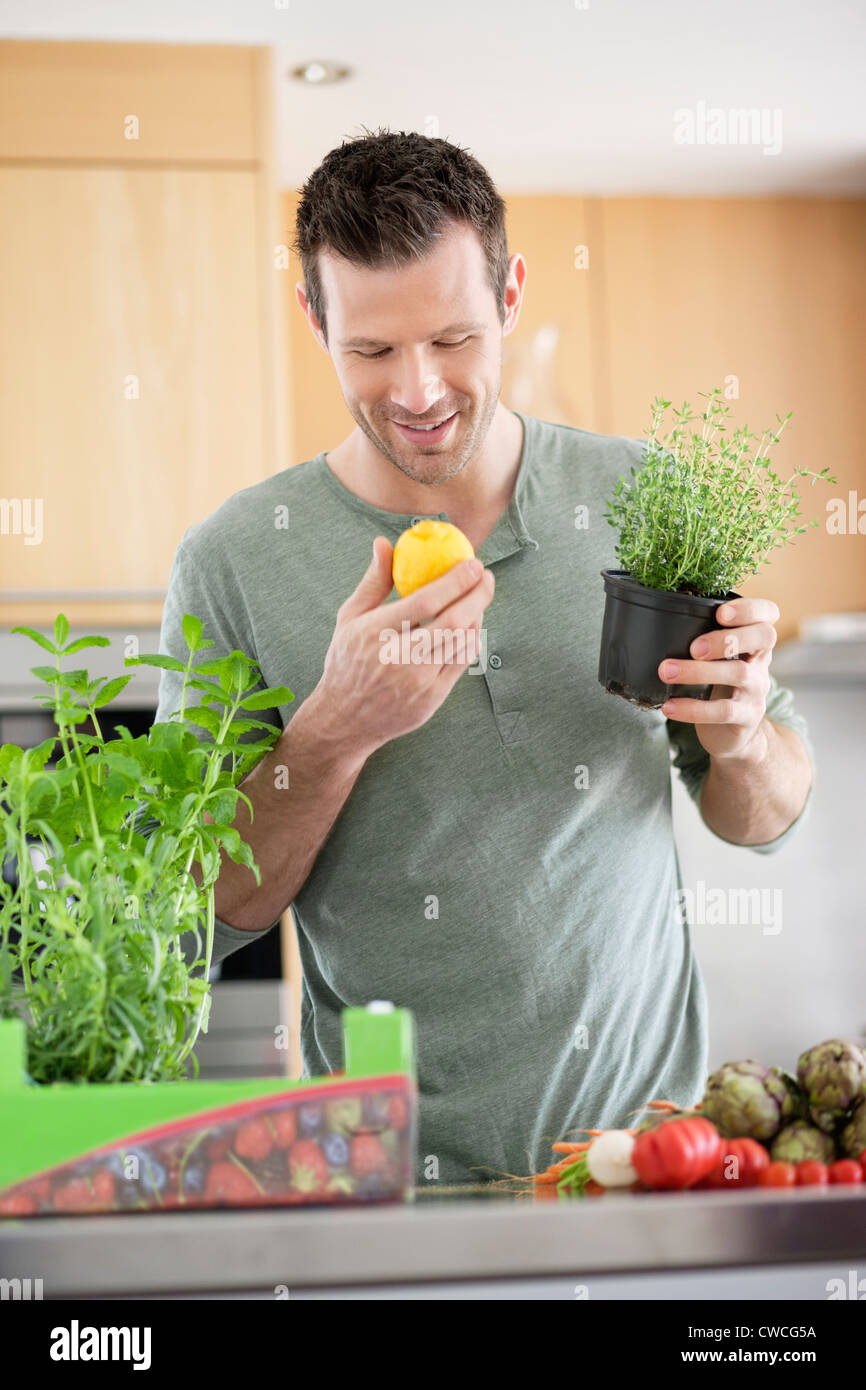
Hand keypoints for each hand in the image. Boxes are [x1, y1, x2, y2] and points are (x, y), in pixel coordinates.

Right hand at [310, 535, 494, 762]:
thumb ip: (373, 581)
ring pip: (462, 642)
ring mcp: (418, 681)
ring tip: (479, 598)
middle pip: (452, 622)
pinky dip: (472, 640)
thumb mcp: (350, 618)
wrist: (345, 719)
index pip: (425, 601)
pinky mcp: (432, 698)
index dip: (455, 580)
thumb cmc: (347, 661)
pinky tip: (472, 625)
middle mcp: (399, 658)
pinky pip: (462, 663)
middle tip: (486, 577)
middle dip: (478, 595)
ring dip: (478, 616)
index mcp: (376, 633)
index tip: (472, 563)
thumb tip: (384, 542)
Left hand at [658, 597, 778, 760]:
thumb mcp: (715, 660)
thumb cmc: (717, 686)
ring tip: (666, 672)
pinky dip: (693, 709)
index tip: (721, 612)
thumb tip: (652, 621)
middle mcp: (760, 662)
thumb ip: (699, 639)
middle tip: (693, 648)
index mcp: (753, 641)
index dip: (750, 609)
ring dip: (699, 671)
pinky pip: (723, 711)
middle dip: (726, 638)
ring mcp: (757, 690)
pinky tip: (670, 706)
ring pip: (738, 674)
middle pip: (763, 637)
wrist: (734, 734)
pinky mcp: (747, 718)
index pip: (768, 614)